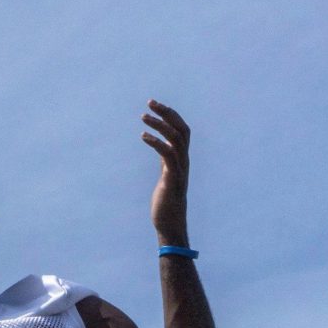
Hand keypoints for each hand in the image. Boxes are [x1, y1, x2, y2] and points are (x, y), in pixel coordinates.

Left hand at [142, 100, 190, 245]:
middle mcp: (184, 161)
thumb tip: (162, 149)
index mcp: (182, 159)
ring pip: (176, 139)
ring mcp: (180, 169)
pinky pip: (168, 155)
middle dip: (167, 113)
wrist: (170, 224)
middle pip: (181, 129)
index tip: (156, 105)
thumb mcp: (167, 175)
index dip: (171, 115)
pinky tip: (143, 136)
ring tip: (143, 117)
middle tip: (150, 102)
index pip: (182, 130)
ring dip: (160, 125)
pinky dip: (157, 142)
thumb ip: (166, 161)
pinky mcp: (172, 179)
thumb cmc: (166, 202)